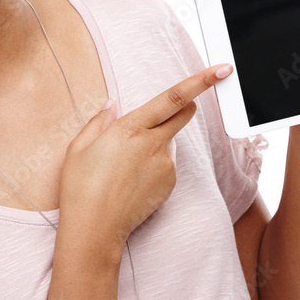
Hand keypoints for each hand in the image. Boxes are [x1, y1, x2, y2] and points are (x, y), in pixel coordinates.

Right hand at [58, 63, 232, 256]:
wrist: (95, 229)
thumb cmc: (81, 187)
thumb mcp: (79, 147)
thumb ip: (99, 121)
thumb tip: (111, 105)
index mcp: (130, 128)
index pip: (173, 98)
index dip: (200, 81)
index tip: (220, 70)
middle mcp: (153, 144)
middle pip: (182, 115)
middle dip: (186, 107)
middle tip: (175, 109)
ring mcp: (165, 165)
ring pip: (168, 143)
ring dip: (155, 144)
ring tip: (125, 167)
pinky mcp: (169, 184)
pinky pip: (166, 166)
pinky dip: (154, 166)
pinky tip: (132, 181)